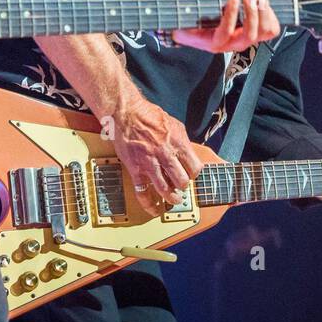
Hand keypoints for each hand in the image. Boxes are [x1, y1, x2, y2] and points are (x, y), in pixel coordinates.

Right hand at [112, 97, 203, 215]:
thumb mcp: (174, 124)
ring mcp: (150, 163)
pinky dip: (149, 204)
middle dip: (183, 185)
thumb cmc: (148, 115)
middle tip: (181, 185)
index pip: (195, 168)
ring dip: (172, 198)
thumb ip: (182, 141)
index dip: (194, 174)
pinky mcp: (136, 169)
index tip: (191, 175)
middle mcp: (166, 154)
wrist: (126, 113)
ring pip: (166, 190)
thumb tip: (188, 154)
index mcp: (178, 143)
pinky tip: (154, 209)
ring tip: (173, 200)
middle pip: (182, 181)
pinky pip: (143, 192)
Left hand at [170, 0, 283, 53]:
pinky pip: (227, 32)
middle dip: (264, 10)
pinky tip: (232, 1)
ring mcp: (228, 45)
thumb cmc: (212, 9)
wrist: (183, 16)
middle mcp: (242, 41)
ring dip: (251, 14)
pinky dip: (232, 15)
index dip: (272, 12)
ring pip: (249, 35)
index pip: (272, 29)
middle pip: (265, 32)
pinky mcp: (213, 44)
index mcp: (250, 31)